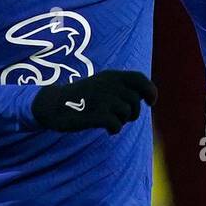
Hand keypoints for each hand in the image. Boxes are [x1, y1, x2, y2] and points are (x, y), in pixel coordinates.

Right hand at [31, 70, 156, 134]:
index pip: (140, 79)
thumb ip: (121, 87)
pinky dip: (114, 129)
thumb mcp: (101, 84)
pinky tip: (108, 130)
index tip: (151, 102)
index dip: (150, 91)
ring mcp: (102, 99)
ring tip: (112, 122)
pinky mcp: (95, 114)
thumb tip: (146, 97)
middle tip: (123, 118)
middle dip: (133, 113)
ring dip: (122, 121)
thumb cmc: (82, 97)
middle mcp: (108, 84)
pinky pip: (116, 124)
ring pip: (127, 113)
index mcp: (111, 75)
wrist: (54, 104)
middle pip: (135, 101)